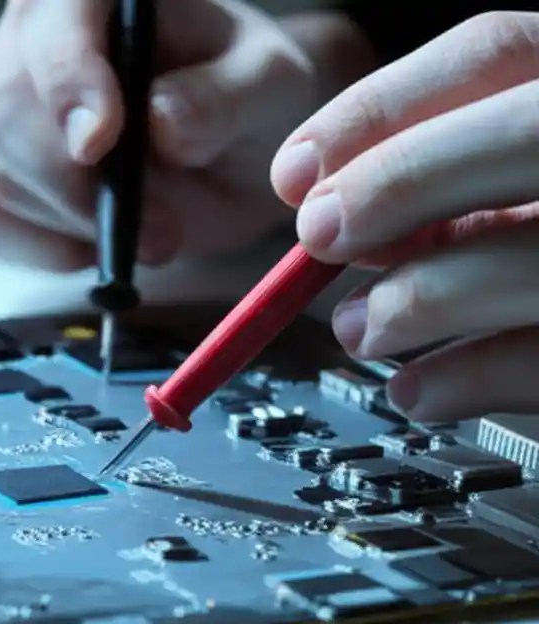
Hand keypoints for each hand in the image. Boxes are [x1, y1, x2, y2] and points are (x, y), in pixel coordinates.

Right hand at [0, 0, 374, 269]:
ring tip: (156, 230)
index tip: (99, 142)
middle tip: (162, 229)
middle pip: (3, 109)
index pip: (52, 15)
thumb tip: (160, 122)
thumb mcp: (267, 85)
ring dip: (77, 225)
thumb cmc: (242, 97)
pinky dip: (45, 251)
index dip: (64, 75)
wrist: (228, 149)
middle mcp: (31, 44)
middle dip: (77, 186)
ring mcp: (1, 113)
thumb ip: (223, 97)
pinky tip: (98, 238)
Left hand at [271, 11, 538, 421]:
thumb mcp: (513, 181)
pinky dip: (467, 379)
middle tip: (318, 236)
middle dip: (401, 181)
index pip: (497, 49)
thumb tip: (333, 209)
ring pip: (537, 260)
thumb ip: (451, 176)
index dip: (378, 110)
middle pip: (530, 132)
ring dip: (419, 298)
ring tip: (358, 327)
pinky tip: (416, 389)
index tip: (294, 173)